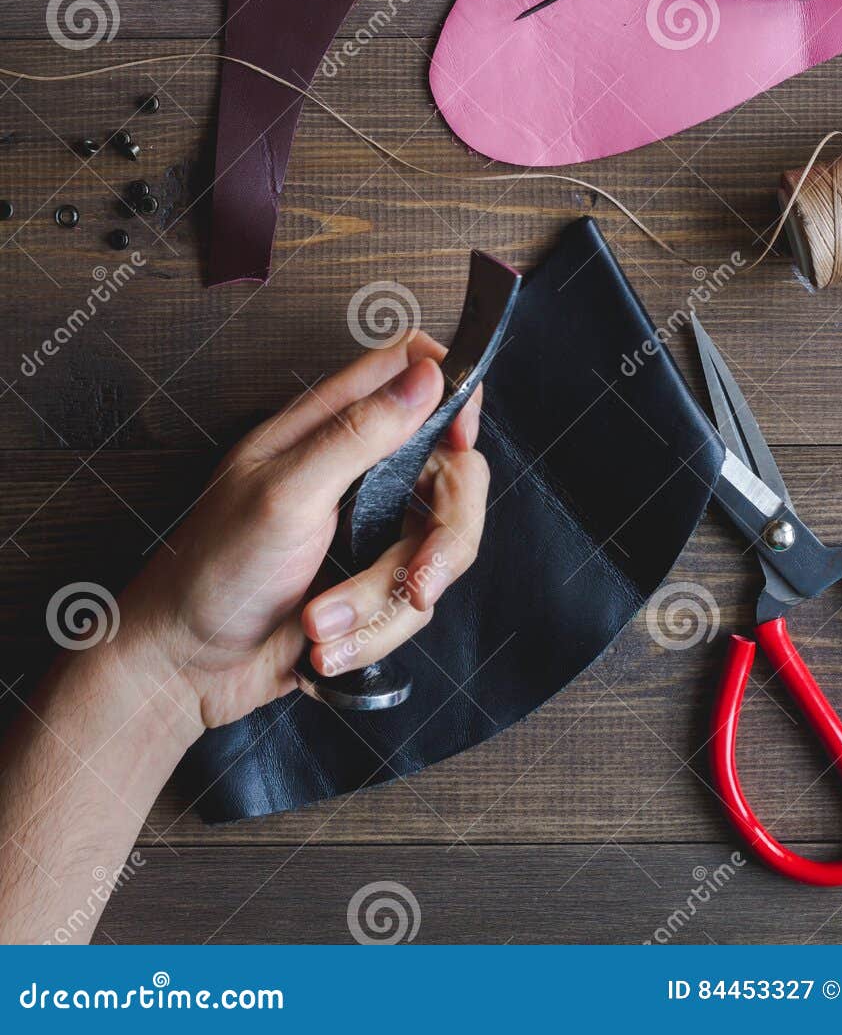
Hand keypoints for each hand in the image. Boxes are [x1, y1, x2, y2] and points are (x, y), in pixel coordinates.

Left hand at [124, 333, 487, 731]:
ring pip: (438, 549)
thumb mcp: (287, 494)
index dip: (451, 394)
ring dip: (383, 602)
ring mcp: (369, 529)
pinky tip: (324, 643)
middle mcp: (358, 470)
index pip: (412, 370)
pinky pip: (412, 604)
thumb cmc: (212, 571)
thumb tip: (427, 374)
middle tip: (418, 580)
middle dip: (443, 540)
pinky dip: (372, 633)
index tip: (459, 442)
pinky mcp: (372, 584)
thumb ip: (360, 432)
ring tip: (323, 621)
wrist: (185, 668)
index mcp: (329, 425)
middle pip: (453, 473)